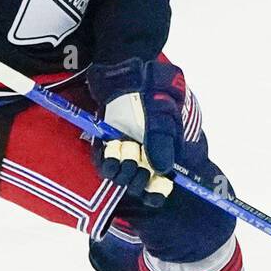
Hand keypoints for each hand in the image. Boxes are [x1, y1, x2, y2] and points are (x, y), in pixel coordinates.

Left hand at [88, 58, 184, 207]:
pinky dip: (108, 163)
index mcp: (164, 152)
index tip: (152, 195)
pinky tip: (112, 153)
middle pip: (142, 183)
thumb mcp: (162, 115)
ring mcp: (126, 152)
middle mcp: (146, 156)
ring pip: (123, 177)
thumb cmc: (150, 93)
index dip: (157, 193)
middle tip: (138, 163)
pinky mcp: (108, 146)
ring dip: (124, 171)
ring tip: (126, 151)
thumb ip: (161, 142)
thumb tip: (164, 170)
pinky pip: (106, 165)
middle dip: (139, 179)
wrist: (126, 75)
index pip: (162, 184)